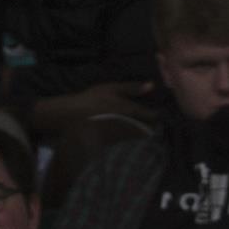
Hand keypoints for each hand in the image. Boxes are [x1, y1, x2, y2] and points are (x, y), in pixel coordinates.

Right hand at [29, 80, 157, 131]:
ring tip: (141, 127)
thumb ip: (132, 88)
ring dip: (142, 133)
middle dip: (152, 126)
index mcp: (130, 110)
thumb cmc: (91, 100)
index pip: (152, 116)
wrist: (70, 116)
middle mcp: (128, 124)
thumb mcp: (110, 89)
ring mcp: (120, 135)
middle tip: (152, 122)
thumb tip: (152, 85)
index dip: (157, 115)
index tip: (157, 113)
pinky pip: (128, 141)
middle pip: (148, 129)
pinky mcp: (112, 143)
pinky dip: (130, 137)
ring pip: (139, 136)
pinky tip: (126, 132)